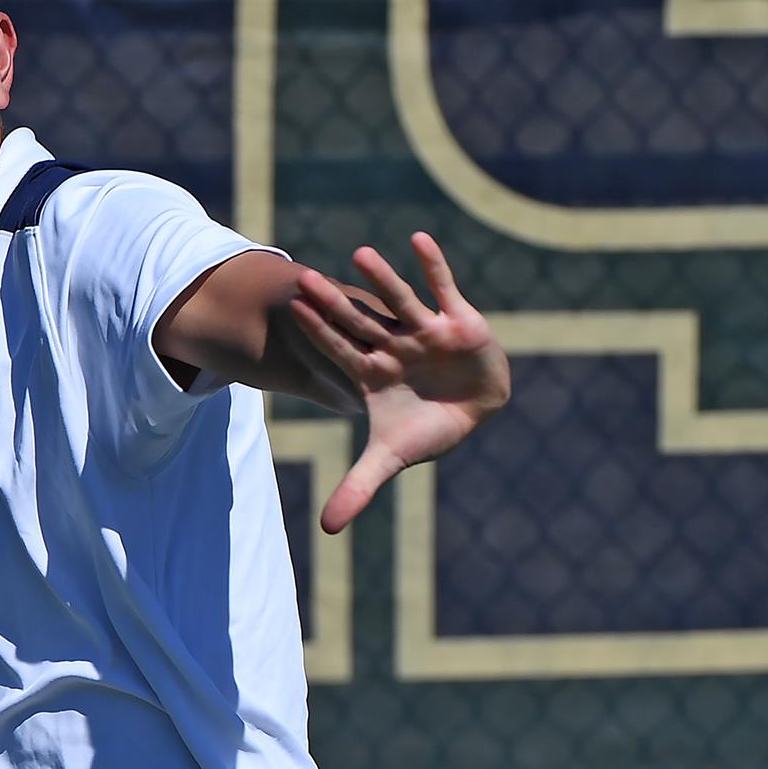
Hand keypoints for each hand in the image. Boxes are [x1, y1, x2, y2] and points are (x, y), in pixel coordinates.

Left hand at [289, 231, 510, 533]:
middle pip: (361, 323)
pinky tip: (418, 238)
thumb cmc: (427, 427)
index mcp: (373, 373)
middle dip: (336, 304)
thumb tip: (326, 529)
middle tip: (305, 277)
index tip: (293, 310)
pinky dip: (433, 265)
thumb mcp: (392, 456)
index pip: (339, 350)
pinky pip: (444, 288)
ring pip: (400, 302)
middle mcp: (393, 347)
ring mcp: (425, 332)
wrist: (474, 409)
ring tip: (360, 252)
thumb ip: (359, 485)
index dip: (319, 332)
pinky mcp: (459, 322)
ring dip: (383, 279)